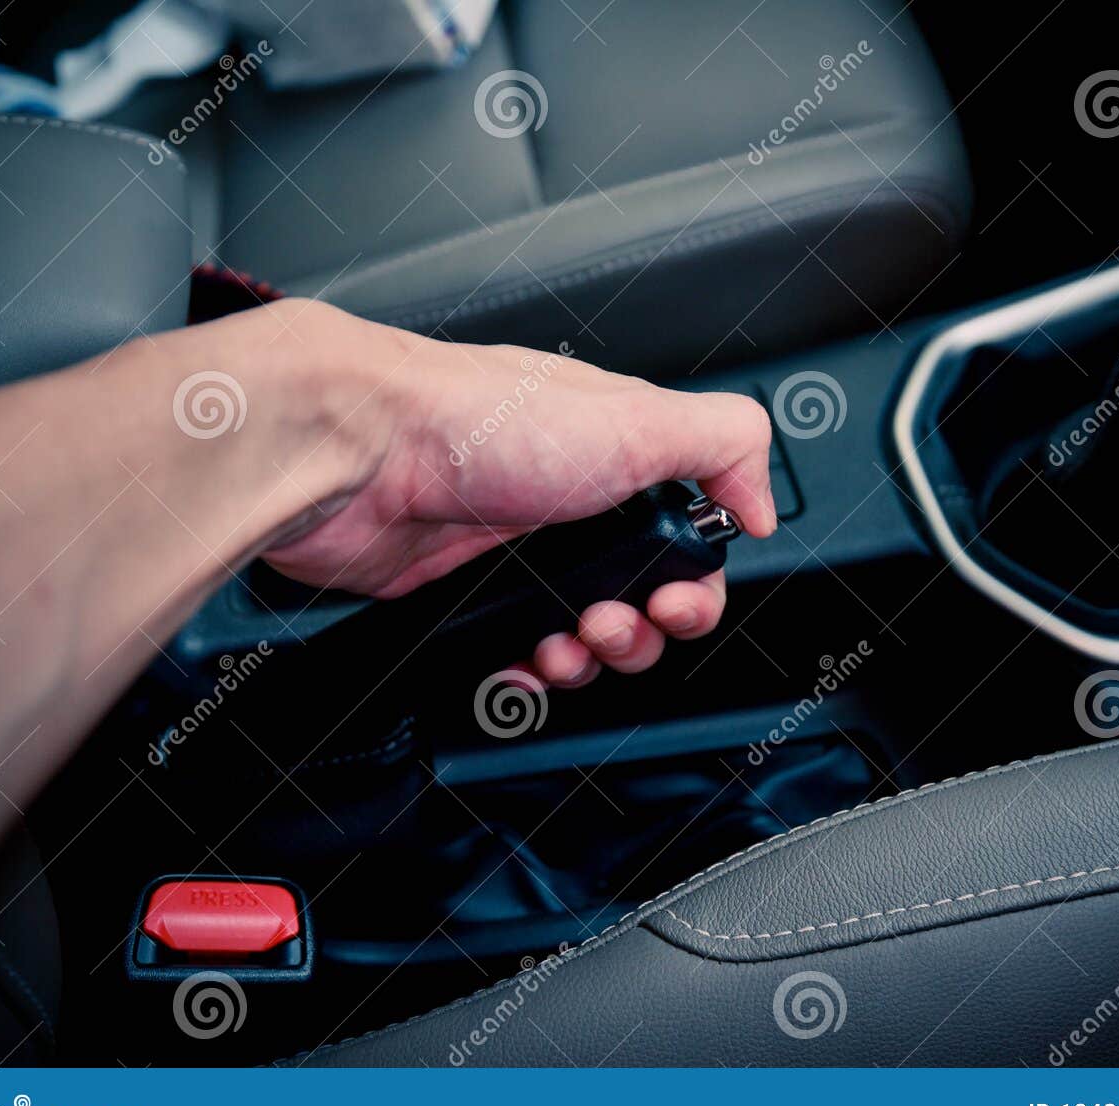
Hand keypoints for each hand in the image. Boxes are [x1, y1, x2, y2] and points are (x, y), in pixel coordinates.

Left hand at [260, 302, 776, 686]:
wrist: (356, 457)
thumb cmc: (472, 422)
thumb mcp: (637, 416)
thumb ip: (725, 445)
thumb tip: (761, 503)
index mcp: (619, 456)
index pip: (687, 538)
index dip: (696, 584)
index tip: (679, 600)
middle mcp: (570, 501)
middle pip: (639, 598)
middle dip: (641, 630)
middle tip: (614, 625)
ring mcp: (514, 550)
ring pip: (581, 634)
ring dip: (588, 658)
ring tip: (567, 641)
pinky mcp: (463, 592)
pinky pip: (515, 654)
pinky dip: (528, 675)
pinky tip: (523, 666)